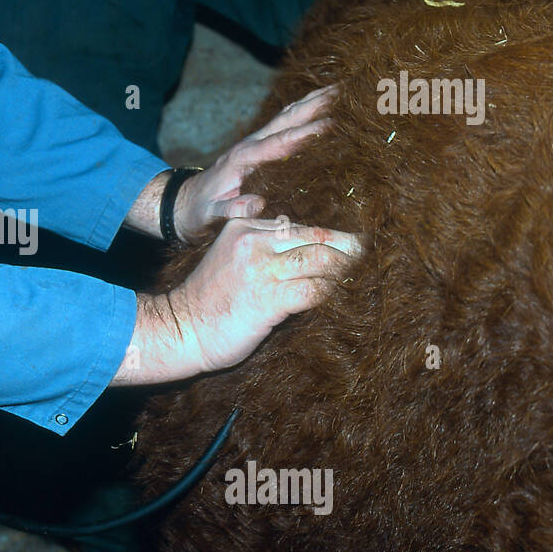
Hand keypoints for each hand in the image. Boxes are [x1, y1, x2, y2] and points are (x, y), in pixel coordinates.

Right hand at [112, 216, 362, 384]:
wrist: (180, 328)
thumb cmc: (209, 301)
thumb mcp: (229, 258)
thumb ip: (261, 247)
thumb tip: (306, 250)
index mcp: (244, 227)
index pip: (301, 223)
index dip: (332, 231)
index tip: (355, 239)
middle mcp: (253, 241)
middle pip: (317, 236)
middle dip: (349, 247)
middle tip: (372, 255)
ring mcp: (261, 269)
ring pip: (321, 260)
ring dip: (346, 271)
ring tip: (363, 277)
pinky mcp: (268, 298)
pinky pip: (314, 290)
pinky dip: (331, 294)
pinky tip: (341, 299)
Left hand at [172, 84, 336, 240]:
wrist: (184, 203)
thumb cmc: (198, 212)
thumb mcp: (210, 216)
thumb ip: (230, 210)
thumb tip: (256, 205)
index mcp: (243, 158)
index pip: (280, 143)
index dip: (306, 134)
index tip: (333, 125)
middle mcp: (251, 144)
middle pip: (287, 119)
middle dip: (317, 104)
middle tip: (346, 90)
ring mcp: (255, 142)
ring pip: (288, 116)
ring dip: (314, 101)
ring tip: (341, 87)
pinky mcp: (259, 146)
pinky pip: (285, 124)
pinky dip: (304, 111)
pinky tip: (320, 103)